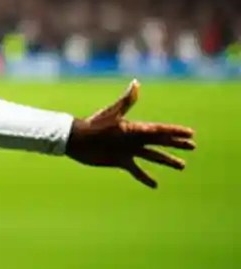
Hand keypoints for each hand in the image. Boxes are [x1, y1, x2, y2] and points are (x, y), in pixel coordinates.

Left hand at [65, 80, 195, 187]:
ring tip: (182, 166)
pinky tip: (155, 185)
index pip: (160, 130)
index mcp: (135, 128)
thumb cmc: (93, 125)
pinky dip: (145, 178)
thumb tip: (136, 83)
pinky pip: (136, 171)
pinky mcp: (120, 161)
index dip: (175, 132)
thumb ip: (126, 101)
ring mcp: (128, 151)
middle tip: (193, 147)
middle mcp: (134, 139)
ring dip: (167, 161)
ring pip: (152, 156)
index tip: (191, 133)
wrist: (76, 140)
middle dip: (176, 144)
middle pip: (160, 142)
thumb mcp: (112, 113)